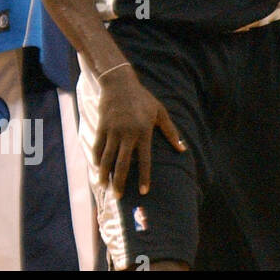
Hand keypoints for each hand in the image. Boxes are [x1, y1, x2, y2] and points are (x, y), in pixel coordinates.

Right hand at [93, 66, 185, 196]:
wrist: (119, 83)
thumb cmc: (142, 98)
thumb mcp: (160, 112)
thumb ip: (171, 132)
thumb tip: (182, 149)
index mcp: (143, 132)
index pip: (144, 160)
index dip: (144, 177)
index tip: (143, 192)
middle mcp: (127, 134)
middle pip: (122, 163)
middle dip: (120, 181)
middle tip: (119, 196)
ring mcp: (113, 130)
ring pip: (108, 157)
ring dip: (105, 173)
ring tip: (104, 186)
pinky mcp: (102, 126)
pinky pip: (99, 146)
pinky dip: (97, 158)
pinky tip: (97, 168)